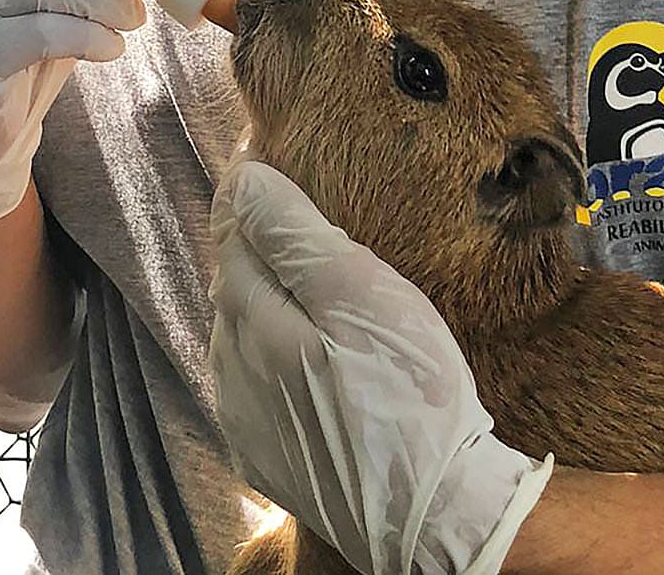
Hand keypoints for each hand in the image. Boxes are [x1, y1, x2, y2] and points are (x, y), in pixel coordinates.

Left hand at [208, 161, 554, 574]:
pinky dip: (270, 353)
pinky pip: (252, 383)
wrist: (433, 511)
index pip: (233, 231)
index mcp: (251, 317)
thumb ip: (294, 236)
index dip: (249, 191)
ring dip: (261, 298)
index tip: (266, 153)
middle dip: (254, 242)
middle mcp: (230, 365)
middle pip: (233, 281)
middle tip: (292, 207)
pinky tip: (306, 351)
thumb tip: (242, 181)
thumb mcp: (362, 294)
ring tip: (303, 277)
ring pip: (239, 333)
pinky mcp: (264, 454)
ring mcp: (244, 415)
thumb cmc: (410, 393)